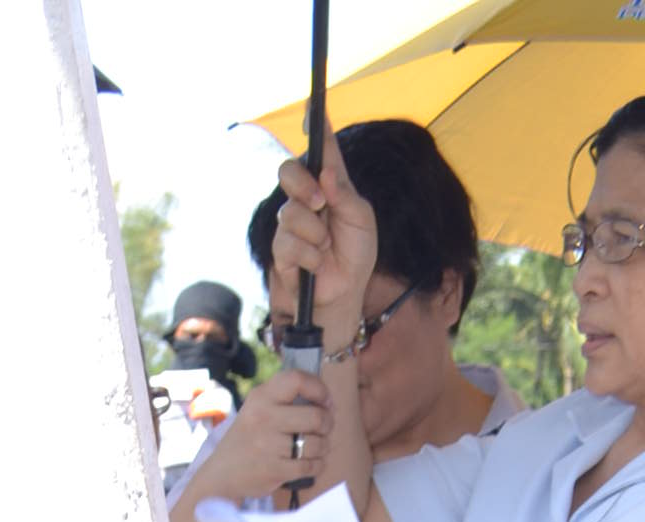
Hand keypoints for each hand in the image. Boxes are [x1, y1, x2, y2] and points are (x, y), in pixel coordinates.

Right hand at [188, 364, 331, 505]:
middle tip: (324, 429)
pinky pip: (310, 466)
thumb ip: (286, 399)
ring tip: (317, 448)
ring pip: (316, 443)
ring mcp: (268, 445)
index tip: (325, 401)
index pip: (297, 380)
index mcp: (261, 397)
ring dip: (323, 446)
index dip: (319, 389)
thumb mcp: (257, 408)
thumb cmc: (248, 438)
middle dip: (328, 423)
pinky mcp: (273, 470)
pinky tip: (311, 463)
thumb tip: (329, 405)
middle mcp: (264, 418)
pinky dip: (317, 465)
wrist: (221, 474)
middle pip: (316, 416)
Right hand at [270, 123, 375, 336]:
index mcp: (330, 185)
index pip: (322, 151)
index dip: (317, 127)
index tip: (314, 105)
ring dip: (314, 232)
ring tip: (326, 247)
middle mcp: (307, 199)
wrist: (344, 293)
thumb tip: (325, 174)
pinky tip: (318, 263)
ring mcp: (291, 225)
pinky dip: (310, 255)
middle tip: (320, 203)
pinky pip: (289, 243)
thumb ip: (345, 195)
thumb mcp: (362, 220)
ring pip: (290, 213)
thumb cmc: (356, 254)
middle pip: (289, 172)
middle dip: (302, 185)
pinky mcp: (282, 251)